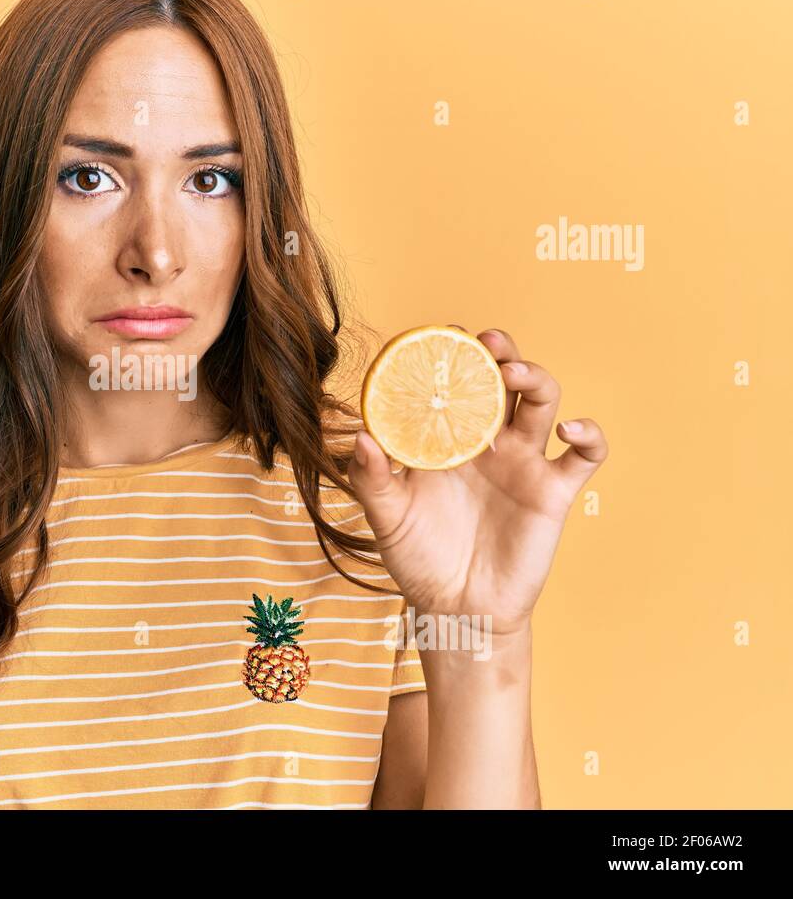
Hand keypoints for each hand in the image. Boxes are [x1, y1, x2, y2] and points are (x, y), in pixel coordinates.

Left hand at [347, 327, 607, 634]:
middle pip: (502, 378)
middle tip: (483, 342)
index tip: (436, 339)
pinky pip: (587, 455)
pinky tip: (569, 430)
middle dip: (497, 352)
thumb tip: (360, 437)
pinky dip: (590, 435)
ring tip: (513, 373)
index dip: (449, 356)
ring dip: (534, 376)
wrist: (457, 610)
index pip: (453, 383)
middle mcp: (487, 442)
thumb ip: (372, 478)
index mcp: (446, 439)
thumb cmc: (418, 559)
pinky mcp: (553, 492)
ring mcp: (522, 462)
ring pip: (542, 400)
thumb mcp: (386, 517)